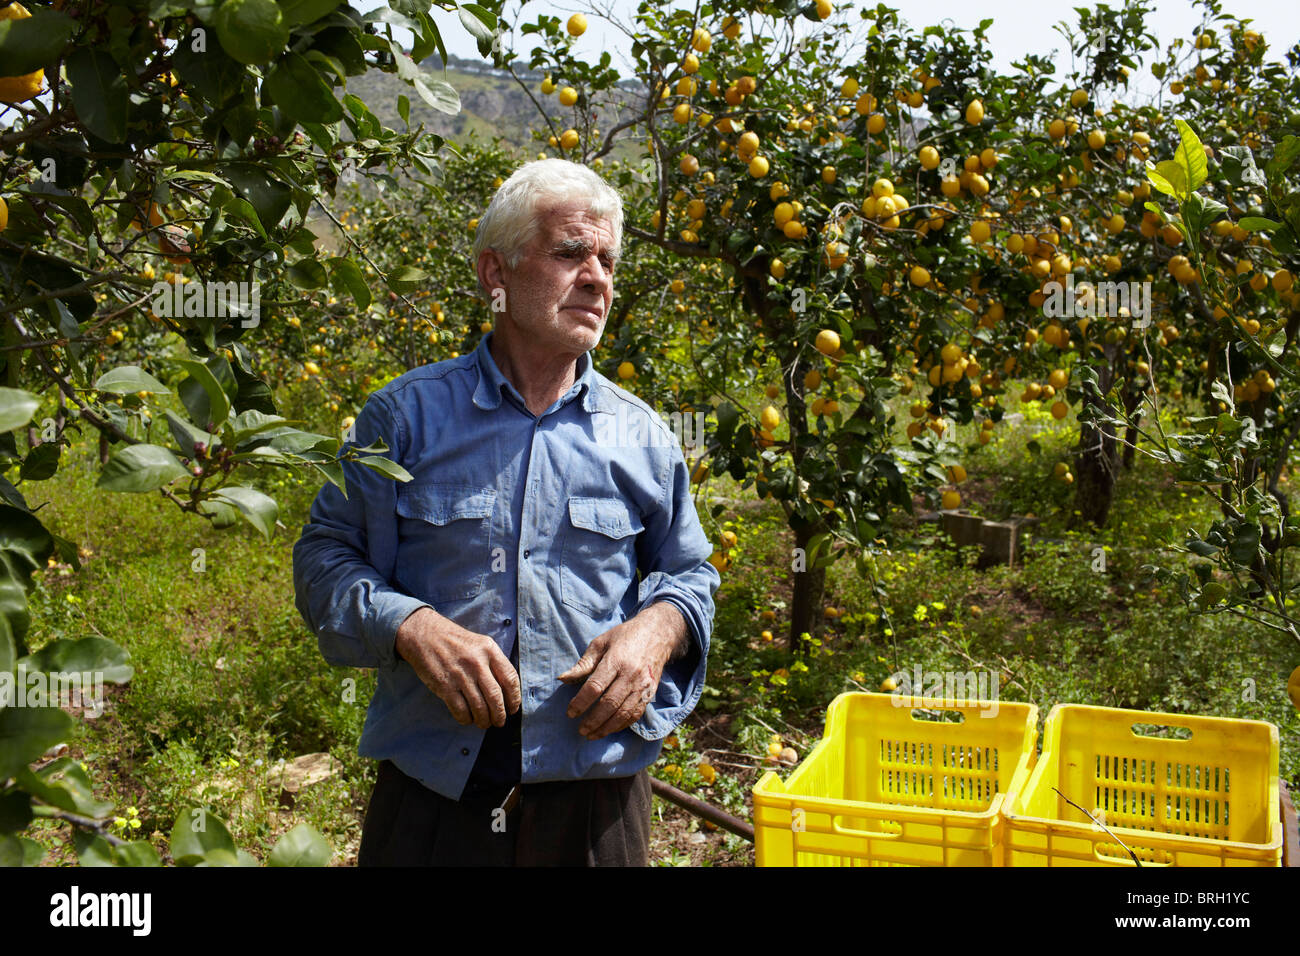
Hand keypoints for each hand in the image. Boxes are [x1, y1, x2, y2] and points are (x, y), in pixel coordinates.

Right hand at [394, 607, 520, 728]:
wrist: (424, 635)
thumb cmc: (455, 641)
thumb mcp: (480, 643)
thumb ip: (494, 662)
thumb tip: (508, 690)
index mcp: (489, 650)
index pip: (510, 679)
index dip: (514, 698)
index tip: (513, 708)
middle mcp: (477, 662)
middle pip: (496, 697)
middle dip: (500, 714)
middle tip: (499, 721)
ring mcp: (460, 675)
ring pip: (479, 707)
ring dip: (484, 720)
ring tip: (484, 723)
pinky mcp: (444, 686)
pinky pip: (460, 710)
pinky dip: (466, 719)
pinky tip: (468, 719)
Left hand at [559, 603, 687, 740]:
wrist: (657, 633)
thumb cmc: (624, 637)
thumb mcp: (600, 643)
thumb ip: (583, 664)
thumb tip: (563, 679)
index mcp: (615, 660)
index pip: (595, 687)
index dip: (581, 702)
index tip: (570, 712)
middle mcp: (630, 675)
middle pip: (610, 704)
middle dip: (593, 721)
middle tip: (580, 730)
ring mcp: (642, 685)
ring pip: (623, 713)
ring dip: (606, 728)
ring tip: (592, 735)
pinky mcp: (650, 693)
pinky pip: (636, 714)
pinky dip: (622, 725)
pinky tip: (610, 729)